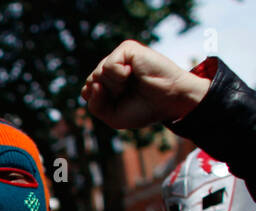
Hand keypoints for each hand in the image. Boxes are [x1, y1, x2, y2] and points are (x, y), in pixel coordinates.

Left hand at [81, 40, 211, 129]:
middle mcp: (111, 66)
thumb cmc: (143, 108)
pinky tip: (133, 73)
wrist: (169, 101)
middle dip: (108, 95)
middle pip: (90, 82)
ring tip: (133, 83)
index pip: (86, 91)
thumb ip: (95, 105)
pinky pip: (109, 65)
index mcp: (107, 81)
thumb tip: (93, 84)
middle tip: (128, 93)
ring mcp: (119, 56)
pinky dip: (119, 76)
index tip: (120, 103)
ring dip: (115, 86)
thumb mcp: (113, 116)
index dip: (100, 102)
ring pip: (97, 74)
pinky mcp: (127, 48)